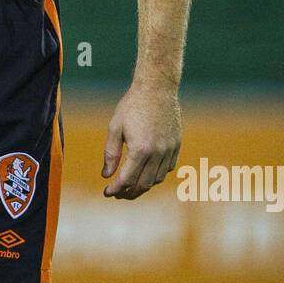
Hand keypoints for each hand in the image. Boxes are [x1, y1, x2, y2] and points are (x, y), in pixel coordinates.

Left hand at [102, 81, 180, 198]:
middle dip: (129, 193)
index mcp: (140, 149)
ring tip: (131, 185)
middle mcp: (157, 153)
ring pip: (157, 179)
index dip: (116, 189)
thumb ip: (110, 154)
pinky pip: (168, 168)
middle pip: (143, 184)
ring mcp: (169, 149)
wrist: (157, 88)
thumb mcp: (115, 127)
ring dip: (143, 185)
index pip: (127, 179)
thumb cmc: (132, 106)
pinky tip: (146, 172)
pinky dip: (156, 175)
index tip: (107, 192)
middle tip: (118, 193)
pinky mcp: (176, 145)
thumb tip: (107, 175)